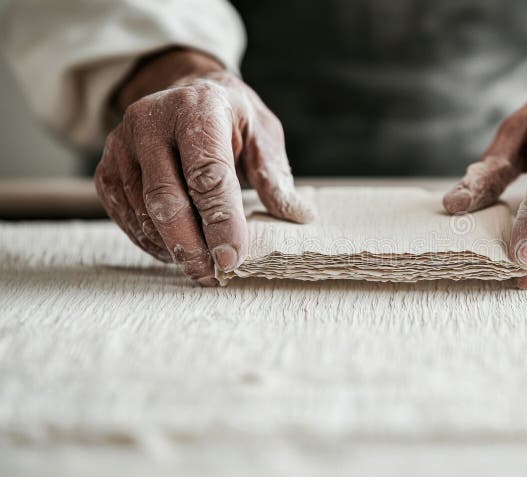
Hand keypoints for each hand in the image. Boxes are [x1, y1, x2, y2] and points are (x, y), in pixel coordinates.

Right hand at [94, 49, 314, 285]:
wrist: (185, 93)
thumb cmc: (231, 119)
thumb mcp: (262, 134)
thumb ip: (274, 175)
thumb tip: (297, 216)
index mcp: (198, 107)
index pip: (207, 173)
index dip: (220, 221)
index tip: (232, 258)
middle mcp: (150, 121)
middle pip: (166, 198)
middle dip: (192, 245)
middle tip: (215, 276)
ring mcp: (121, 145)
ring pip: (143, 212)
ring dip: (173, 248)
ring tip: (202, 267)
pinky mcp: (106, 168)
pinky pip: (125, 217)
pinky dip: (152, 242)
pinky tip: (177, 251)